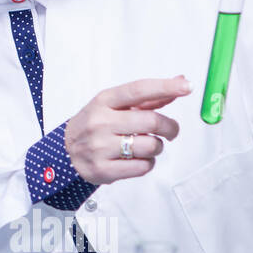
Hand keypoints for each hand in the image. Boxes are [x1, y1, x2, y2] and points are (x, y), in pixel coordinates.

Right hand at [63, 77, 190, 183]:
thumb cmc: (96, 125)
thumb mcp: (114, 106)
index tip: (186, 86)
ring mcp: (100, 146)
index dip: (165, 86)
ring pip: (151, 146)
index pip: (138, 90)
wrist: (65, 152)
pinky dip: (147, 163)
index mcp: (104, 101)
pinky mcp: (102, 169)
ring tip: (145, 146)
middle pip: (152, 121)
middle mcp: (100, 122)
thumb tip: (179, 83)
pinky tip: (135, 159)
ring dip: (157, 147)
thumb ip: (149, 97)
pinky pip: (143, 167)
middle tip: (171, 131)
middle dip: (170, 128)